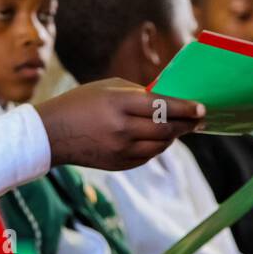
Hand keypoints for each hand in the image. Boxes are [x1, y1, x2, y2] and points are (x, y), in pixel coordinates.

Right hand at [34, 78, 205, 169]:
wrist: (50, 134)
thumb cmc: (79, 103)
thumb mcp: (107, 89)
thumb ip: (138, 93)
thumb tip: (167, 100)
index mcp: (119, 104)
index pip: (162, 107)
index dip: (186, 108)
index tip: (202, 108)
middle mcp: (122, 129)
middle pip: (166, 129)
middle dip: (186, 124)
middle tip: (197, 119)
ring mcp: (120, 150)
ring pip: (160, 146)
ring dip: (173, 137)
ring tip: (179, 128)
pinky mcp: (118, 164)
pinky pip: (147, 157)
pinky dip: (156, 147)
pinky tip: (157, 138)